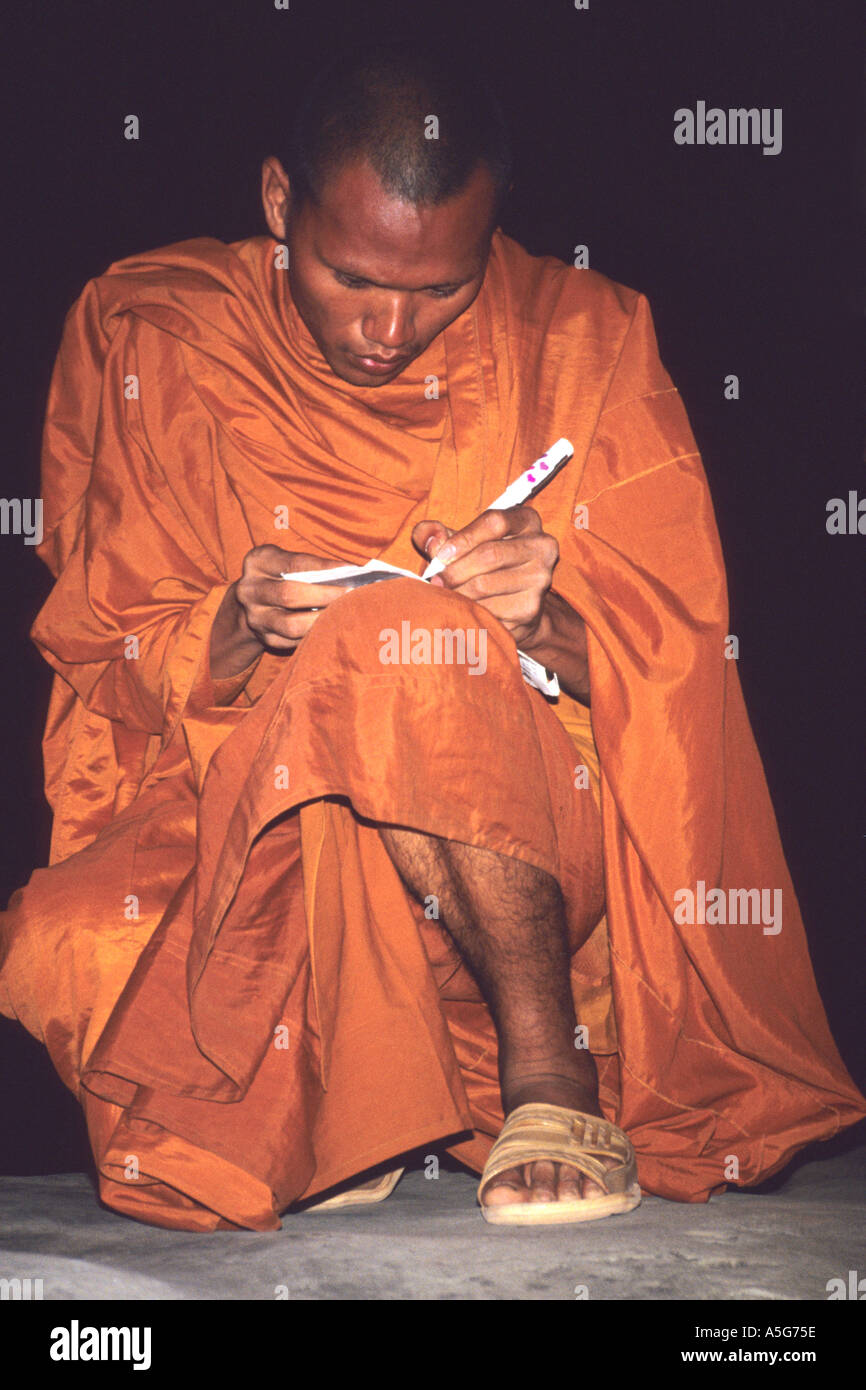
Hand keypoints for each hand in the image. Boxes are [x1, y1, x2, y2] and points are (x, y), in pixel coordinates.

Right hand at [210, 545, 347, 678]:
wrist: (252, 602)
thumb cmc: (281, 575)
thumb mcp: (285, 560)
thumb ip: (310, 565)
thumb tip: (350, 571)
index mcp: (258, 561)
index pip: (294, 563)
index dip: (324, 567)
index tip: (350, 569)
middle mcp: (250, 589)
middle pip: (289, 594)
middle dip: (325, 595)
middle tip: (352, 594)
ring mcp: (255, 617)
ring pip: (291, 625)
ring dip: (321, 620)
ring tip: (344, 614)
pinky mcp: (265, 638)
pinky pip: (293, 641)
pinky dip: (315, 635)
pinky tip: (332, 627)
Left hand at [412, 507, 558, 648]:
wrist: (517, 604)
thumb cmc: (485, 565)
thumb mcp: (463, 542)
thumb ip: (438, 534)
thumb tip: (430, 538)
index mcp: (526, 521)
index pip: (494, 522)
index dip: (464, 538)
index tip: (441, 555)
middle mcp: (541, 546)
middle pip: (490, 555)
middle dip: (455, 569)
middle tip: (435, 581)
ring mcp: (539, 578)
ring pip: (485, 585)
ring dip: (457, 592)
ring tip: (444, 595)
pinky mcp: (531, 608)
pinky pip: (488, 610)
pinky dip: (469, 611)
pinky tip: (462, 609)